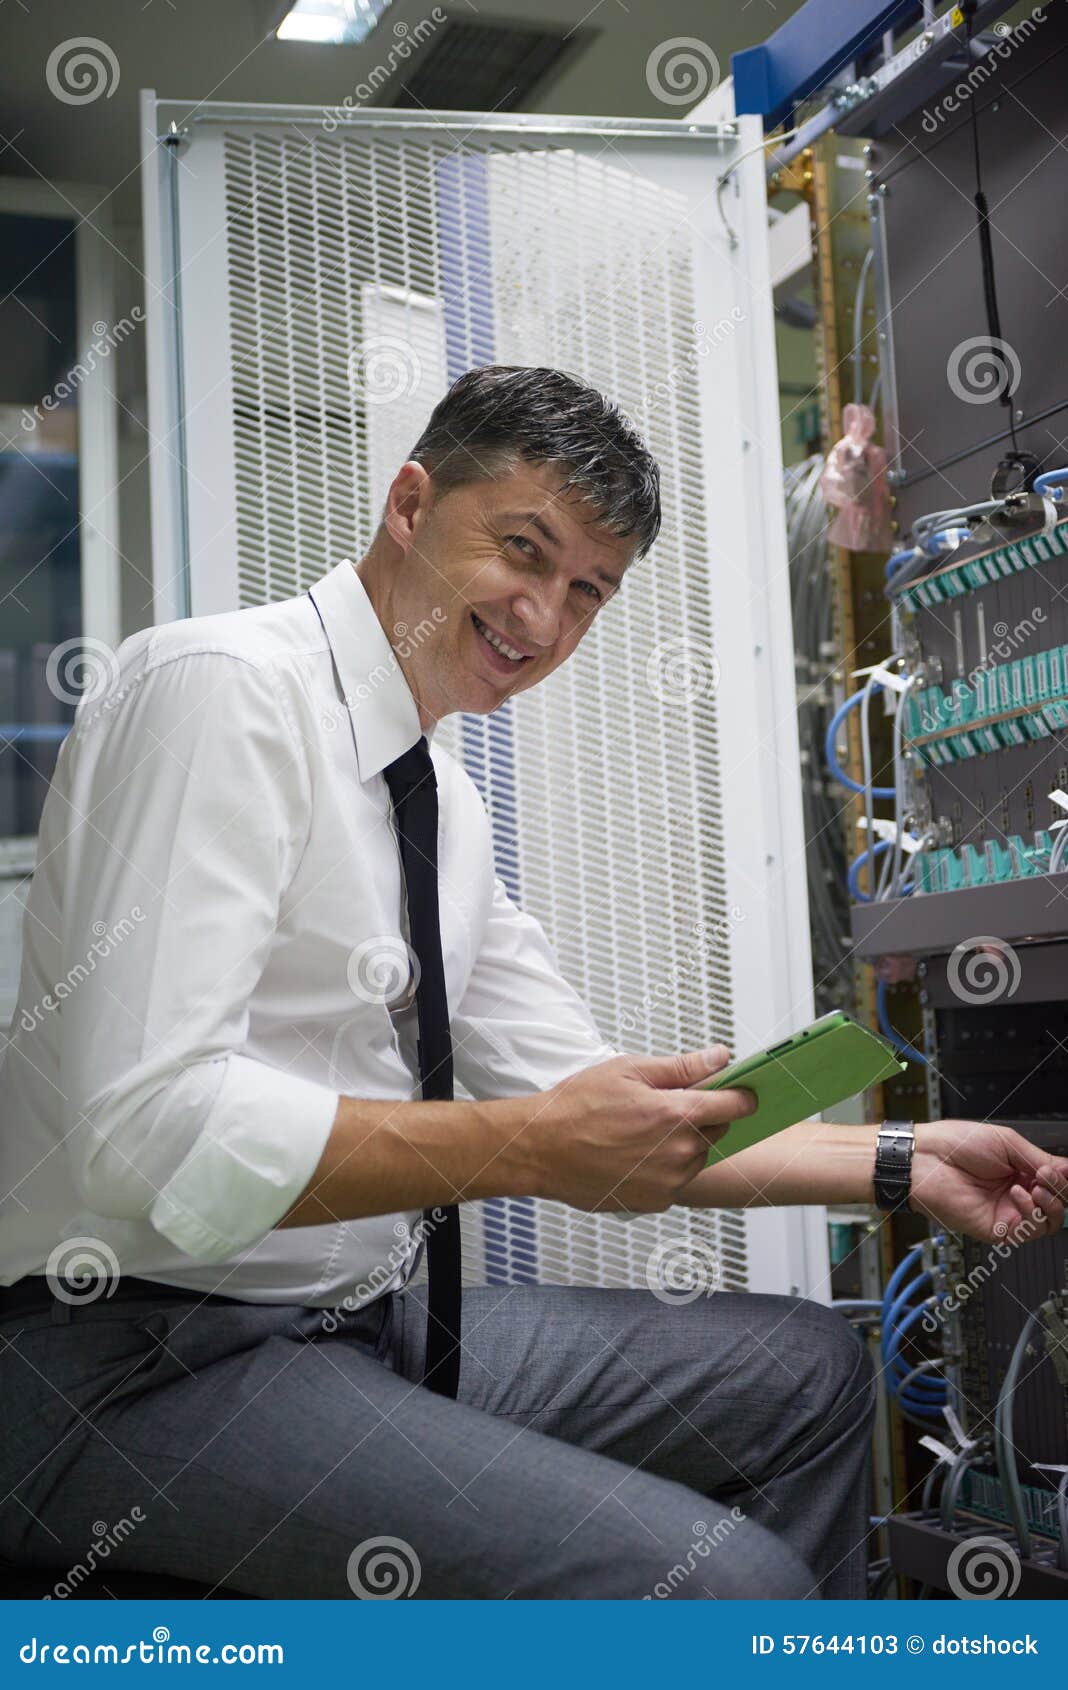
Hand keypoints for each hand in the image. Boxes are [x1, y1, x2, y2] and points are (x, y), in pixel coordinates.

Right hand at [530, 1046, 756, 1213]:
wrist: (540, 1149)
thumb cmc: (576, 1106)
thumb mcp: (628, 1070)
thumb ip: (682, 1066)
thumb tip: (720, 1056)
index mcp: (678, 1115)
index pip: (736, 1105)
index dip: (741, 1094)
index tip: (741, 1090)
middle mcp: (680, 1153)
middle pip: (719, 1130)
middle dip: (703, 1116)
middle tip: (665, 1106)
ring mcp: (670, 1182)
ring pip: (698, 1156)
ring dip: (684, 1143)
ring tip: (643, 1131)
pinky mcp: (656, 1202)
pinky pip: (677, 1180)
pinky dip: (666, 1167)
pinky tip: (635, 1154)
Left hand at [909, 1121, 1067, 1243]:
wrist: (926, 1159)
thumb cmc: (955, 1144)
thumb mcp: (1007, 1142)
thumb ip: (1039, 1158)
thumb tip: (1067, 1169)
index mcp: (1019, 1169)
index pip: (1056, 1181)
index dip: (1064, 1178)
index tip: (1064, 1170)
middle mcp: (1016, 1192)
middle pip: (1057, 1203)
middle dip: (1060, 1189)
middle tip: (1047, 1176)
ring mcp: (1007, 1211)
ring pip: (1048, 1222)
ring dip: (1050, 1204)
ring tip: (1035, 1186)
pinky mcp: (997, 1229)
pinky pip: (1028, 1232)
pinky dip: (1031, 1214)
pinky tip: (1018, 1193)